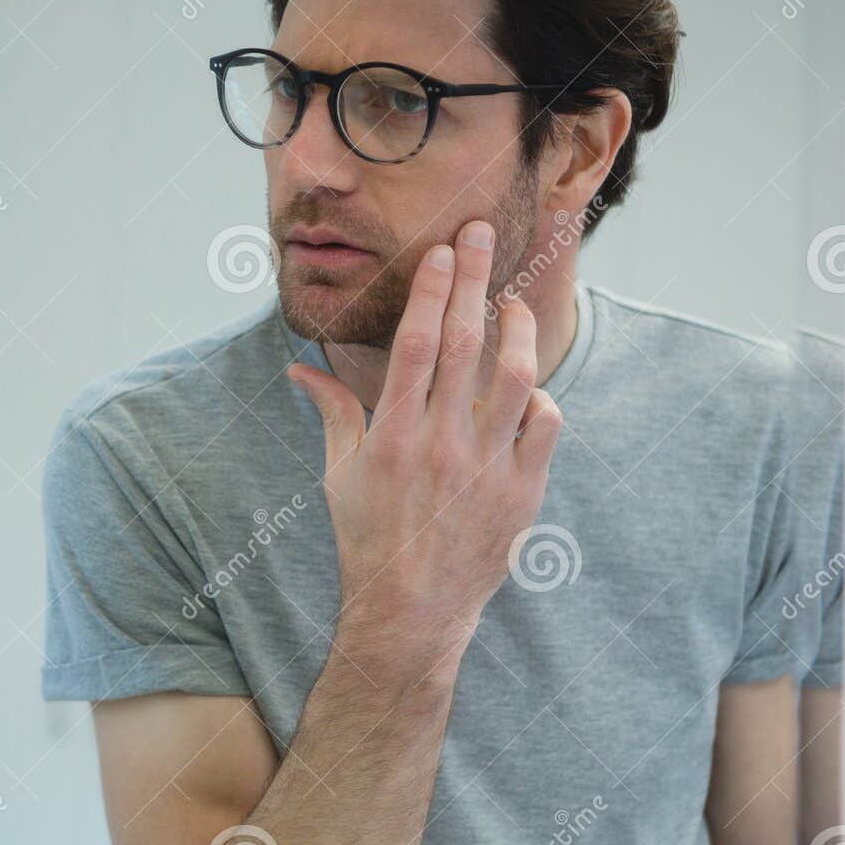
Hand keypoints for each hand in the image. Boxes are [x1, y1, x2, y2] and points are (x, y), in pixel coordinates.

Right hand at [289, 220, 560, 689]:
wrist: (413, 609)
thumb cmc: (369, 538)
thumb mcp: (340, 474)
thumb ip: (332, 411)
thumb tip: (300, 366)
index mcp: (392, 436)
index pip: (413, 344)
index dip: (429, 290)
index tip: (440, 251)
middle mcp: (441, 444)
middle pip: (463, 342)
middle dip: (471, 279)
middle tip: (478, 234)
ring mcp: (487, 467)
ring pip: (516, 376)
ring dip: (516, 327)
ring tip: (510, 300)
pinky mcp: (522, 490)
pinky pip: (545, 426)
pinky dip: (539, 397)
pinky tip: (525, 385)